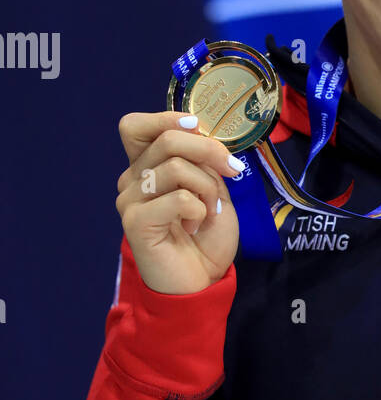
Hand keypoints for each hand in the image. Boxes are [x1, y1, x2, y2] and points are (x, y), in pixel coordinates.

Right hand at [116, 111, 244, 293]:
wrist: (201, 281)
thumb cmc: (206, 236)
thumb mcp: (213, 189)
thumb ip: (203, 160)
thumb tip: (202, 131)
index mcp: (146, 166)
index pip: (136, 126)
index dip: (168, 118)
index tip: (200, 129)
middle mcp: (132, 179)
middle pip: (167, 139)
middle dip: (209, 151)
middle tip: (232, 172)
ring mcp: (129, 200)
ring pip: (175, 167)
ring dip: (207, 188)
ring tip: (208, 212)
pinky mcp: (135, 222)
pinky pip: (178, 198)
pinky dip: (199, 210)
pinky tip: (194, 227)